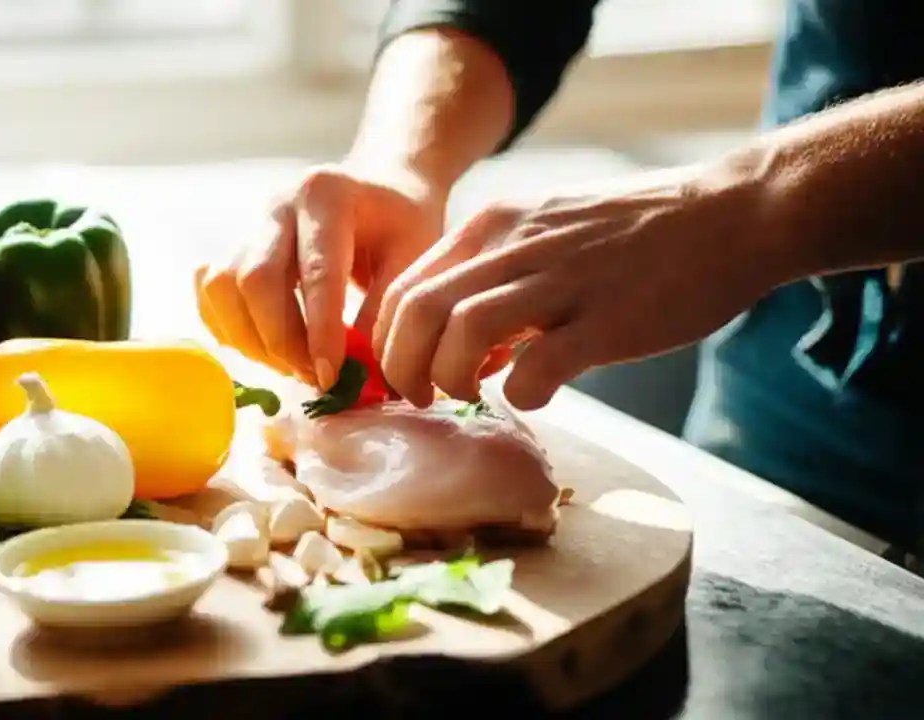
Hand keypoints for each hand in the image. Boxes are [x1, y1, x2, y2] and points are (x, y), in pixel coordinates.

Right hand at [195, 163, 444, 387]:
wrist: (379, 184)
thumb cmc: (401, 221)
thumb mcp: (414, 255)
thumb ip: (385, 308)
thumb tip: (358, 370)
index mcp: (328, 196)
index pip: (315, 272)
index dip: (319, 331)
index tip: (330, 376)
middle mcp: (279, 205)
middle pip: (256, 278)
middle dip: (281, 341)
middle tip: (313, 376)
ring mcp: (250, 223)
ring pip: (223, 287)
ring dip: (250, 339)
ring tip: (290, 364)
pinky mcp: (235, 244)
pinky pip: (210, 291)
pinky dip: (229, 328)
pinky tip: (264, 347)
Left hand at [373, 167, 770, 409]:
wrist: (733, 213)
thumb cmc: (637, 234)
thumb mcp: (547, 232)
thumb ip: (496, 276)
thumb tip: (458, 346)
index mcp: (495, 225)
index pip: (404, 287)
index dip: (387, 342)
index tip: (403, 374)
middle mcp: (516, 245)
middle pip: (416, 312)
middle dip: (402, 369)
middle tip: (421, 398)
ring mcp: (562, 281)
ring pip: (462, 333)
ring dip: (449, 380)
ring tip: (466, 397)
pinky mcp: (608, 320)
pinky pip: (538, 368)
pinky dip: (522, 394)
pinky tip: (537, 396)